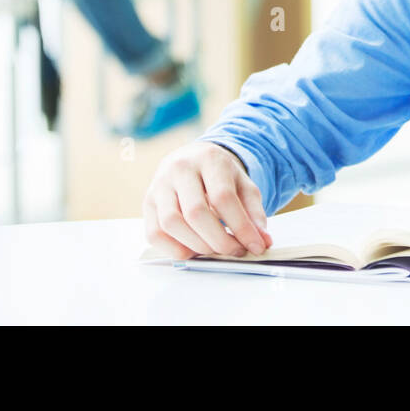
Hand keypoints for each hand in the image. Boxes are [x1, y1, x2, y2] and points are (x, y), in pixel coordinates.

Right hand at [143, 141, 273, 258]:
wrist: (194, 158)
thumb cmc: (221, 175)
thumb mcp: (244, 185)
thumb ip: (254, 213)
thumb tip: (262, 242)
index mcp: (209, 159)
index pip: (223, 198)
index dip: (240, 227)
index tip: (255, 246)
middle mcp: (179, 168)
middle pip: (196, 212)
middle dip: (219, 240)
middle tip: (234, 251)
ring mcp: (159, 185)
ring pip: (172, 223)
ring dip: (196, 246)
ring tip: (215, 250)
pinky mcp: (147, 202)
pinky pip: (154, 233)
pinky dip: (174, 249)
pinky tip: (193, 250)